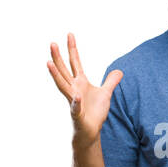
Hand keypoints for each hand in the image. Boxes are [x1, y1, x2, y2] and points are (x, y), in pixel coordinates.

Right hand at [47, 33, 122, 147]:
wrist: (90, 132)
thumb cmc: (94, 113)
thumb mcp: (106, 94)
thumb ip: (111, 82)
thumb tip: (119, 71)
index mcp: (80, 83)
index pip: (75, 62)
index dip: (73, 49)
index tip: (70, 34)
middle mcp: (73, 89)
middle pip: (64, 70)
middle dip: (58, 57)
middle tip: (52, 43)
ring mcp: (73, 101)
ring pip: (62, 86)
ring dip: (56, 75)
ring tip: (48, 63)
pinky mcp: (76, 114)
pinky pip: (75, 107)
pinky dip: (76, 102)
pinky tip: (76, 96)